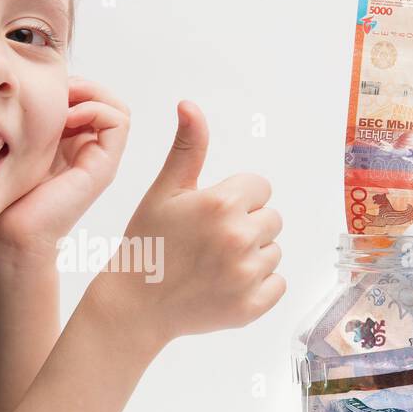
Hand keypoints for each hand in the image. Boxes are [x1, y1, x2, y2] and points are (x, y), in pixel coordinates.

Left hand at [0, 77, 129, 259]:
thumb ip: (33, 119)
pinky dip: (96, 108)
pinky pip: (118, 121)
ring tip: (62, 106)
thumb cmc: (7, 195)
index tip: (41, 92)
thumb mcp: (19, 144)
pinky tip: (68, 118)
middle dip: (80, 86)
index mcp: (70, 144)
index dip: (69, 86)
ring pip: (115, 107)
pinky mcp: (103, 167)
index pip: (87, 98)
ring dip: (90, 94)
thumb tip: (38, 85)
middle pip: (103, 99)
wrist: (12, 235)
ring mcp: (99, 159)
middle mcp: (89, 151)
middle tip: (54, 93)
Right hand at [91, 100, 284, 349]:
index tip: (210, 215)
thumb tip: (190, 105)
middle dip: (247, 226)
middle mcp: (239, 237)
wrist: (134, 305)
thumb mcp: (164, 191)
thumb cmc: (148, 243)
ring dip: (252, 256)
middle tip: (210, 242)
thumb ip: (188, 147)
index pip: (261, 188)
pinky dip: (257, 287)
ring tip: (214, 264)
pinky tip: (225, 285)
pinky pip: (277, 284)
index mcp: (221, 203)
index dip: (236, 199)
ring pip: (274, 252)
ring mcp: (246, 275)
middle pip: (271, 219)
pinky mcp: (251, 306)